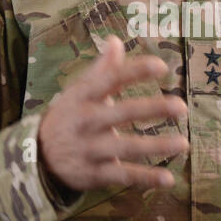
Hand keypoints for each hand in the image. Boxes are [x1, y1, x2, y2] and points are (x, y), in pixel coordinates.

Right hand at [36, 34, 188, 191]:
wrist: (37, 157)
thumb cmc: (68, 117)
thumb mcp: (78, 92)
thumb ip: (102, 70)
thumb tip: (115, 41)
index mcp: (82, 96)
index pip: (110, 79)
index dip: (135, 71)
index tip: (162, 66)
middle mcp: (86, 122)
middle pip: (122, 113)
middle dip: (153, 109)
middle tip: (182, 107)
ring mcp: (89, 149)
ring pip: (126, 147)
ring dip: (156, 146)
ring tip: (183, 143)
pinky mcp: (94, 174)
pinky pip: (123, 176)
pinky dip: (146, 179)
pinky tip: (168, 180)